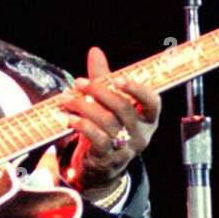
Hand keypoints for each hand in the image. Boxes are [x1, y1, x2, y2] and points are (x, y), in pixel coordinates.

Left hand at [59, 46, 160, 191]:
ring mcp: (126, 148)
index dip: (137, 89)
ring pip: (107, 122)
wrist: (99, 166)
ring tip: (66, 99)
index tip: (118, 78)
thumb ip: (103, 78)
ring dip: (84, 107)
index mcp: (147, 117)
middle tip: (79, 82)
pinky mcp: (109, 158)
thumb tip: (95, 51)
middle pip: (122, 108)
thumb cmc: (107, 128)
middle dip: (99, 92)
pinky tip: (70, 118)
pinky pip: (98, 139)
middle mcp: (141, 133)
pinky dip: (83, 126)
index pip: (152, 102)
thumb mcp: (107, 103)